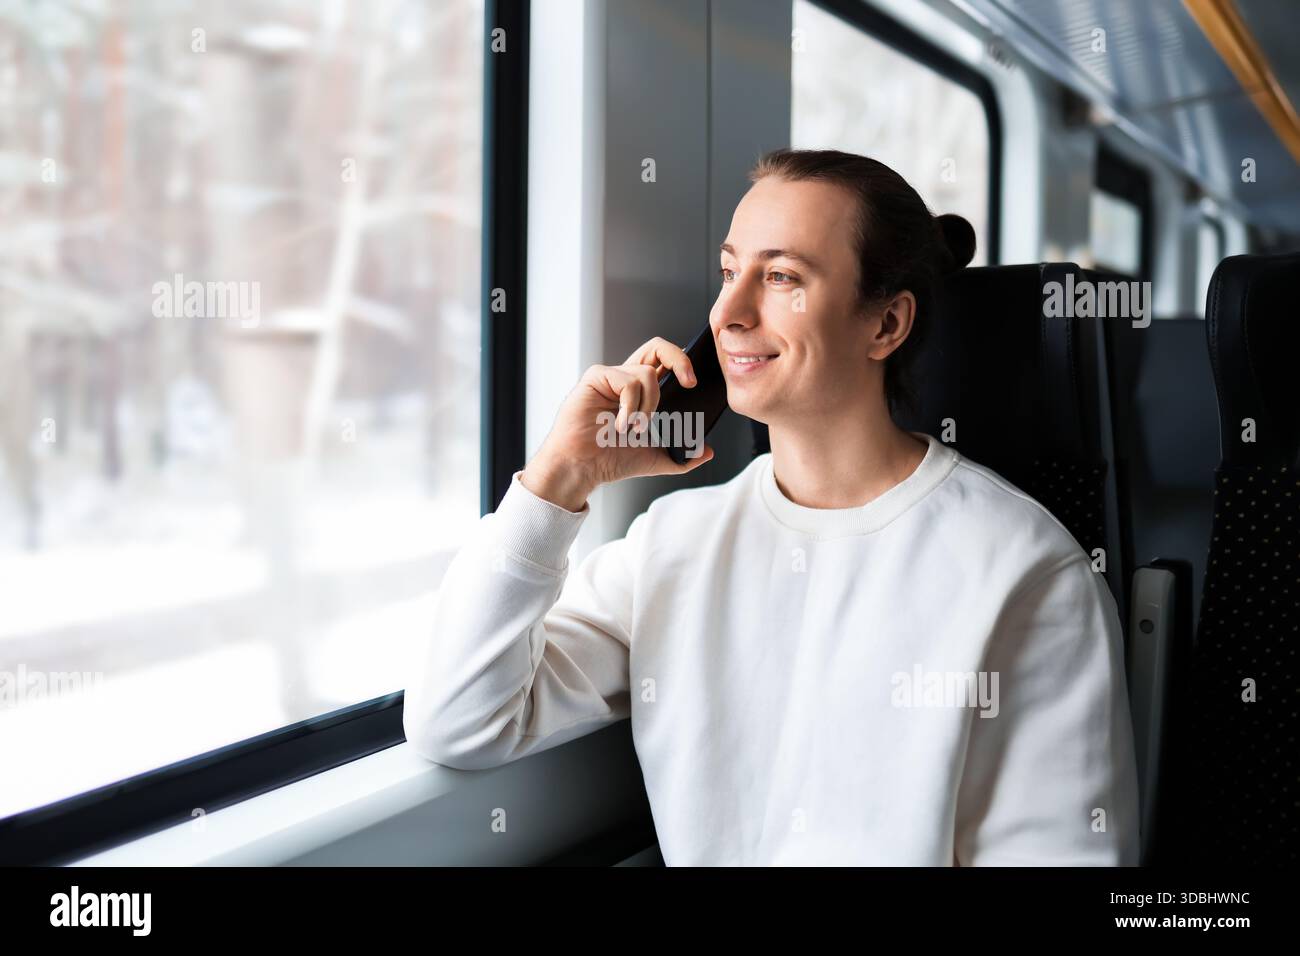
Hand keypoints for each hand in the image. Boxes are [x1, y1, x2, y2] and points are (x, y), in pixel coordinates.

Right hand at [520, 337, 715, 509]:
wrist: (581, 468)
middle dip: (679, 358)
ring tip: (634, 427)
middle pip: (657, 347)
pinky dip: (631, 406)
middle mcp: (626, 380)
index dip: (682, 363)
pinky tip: (620, 425)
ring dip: (648, 405)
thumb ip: (681, 456)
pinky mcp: (596, 377)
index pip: (664, 363)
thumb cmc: (608, 460)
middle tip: (689, 382)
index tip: (693, 384)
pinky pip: (628, 381)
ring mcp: (610, 377)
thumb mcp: (654, 459)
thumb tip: (706, 452)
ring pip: (647, 373)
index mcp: (639, 393)